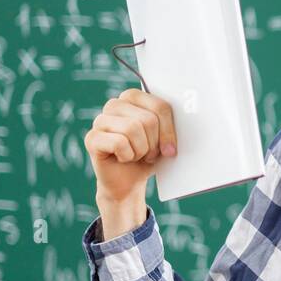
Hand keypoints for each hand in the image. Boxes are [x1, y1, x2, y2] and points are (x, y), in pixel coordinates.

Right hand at [84, 89, 177, 204]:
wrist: (129, 182)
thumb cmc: (148, 156)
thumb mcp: (164, 139)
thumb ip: (171, 123)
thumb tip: (188, 114)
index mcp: (134, 98)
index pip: (160, 106)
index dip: (169, 130)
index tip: (171, 148)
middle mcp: (114, 104)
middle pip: (148, 119)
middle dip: (154, 143)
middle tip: (150, 153)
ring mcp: (99, 120)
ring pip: (133, 129)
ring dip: (141, 150)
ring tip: (137, 155)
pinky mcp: (92, 138)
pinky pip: (119, 142)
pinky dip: (128, 156)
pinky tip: (123, 158)